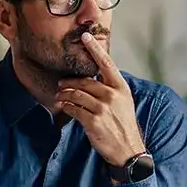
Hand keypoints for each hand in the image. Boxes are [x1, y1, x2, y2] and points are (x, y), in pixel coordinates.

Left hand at [55, 32, 145, 166]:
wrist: (128, 150)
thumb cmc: (123, 124)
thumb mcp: (123, 102)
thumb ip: (110, 88)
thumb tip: (94, 76)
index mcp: (121, 88)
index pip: (106, 63)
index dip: (95, 49)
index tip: (85, 36)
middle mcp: (112, 95)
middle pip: (85, 81)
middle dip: (70, 81)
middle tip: (61, 83)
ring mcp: (103, 108)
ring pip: (76, 94)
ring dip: (64, 94)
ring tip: (59, 95)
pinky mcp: (93, 121)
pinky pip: (73, 108)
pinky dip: (66, 106)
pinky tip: (63, 106)